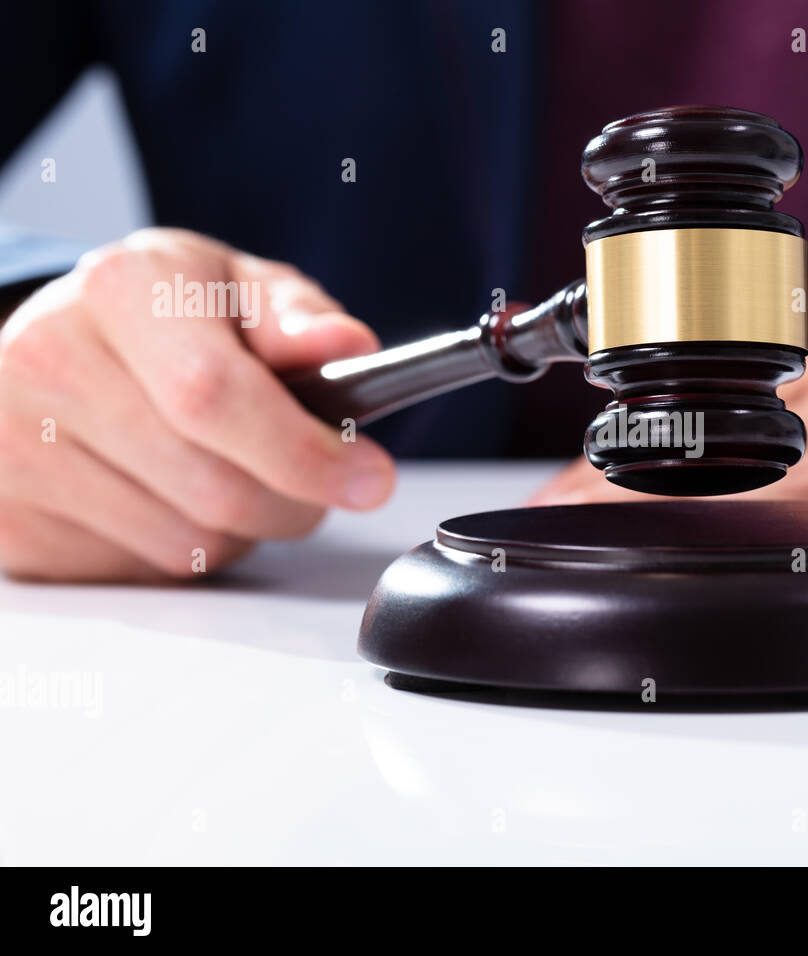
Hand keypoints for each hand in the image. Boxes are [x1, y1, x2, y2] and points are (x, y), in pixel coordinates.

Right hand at [0, 228, 394, 580]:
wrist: (57, 339)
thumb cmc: (166, 313)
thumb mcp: (237, 288)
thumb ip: (299, 318)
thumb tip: (347, 344)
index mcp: (121, 289)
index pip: (216, 394)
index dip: (304, 451)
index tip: (369, 479)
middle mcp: (49, 361)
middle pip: (213, 487)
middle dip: (293, 501)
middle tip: (313, 478)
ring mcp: (15, 448)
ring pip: (186, 544)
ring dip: (241, 529)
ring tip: (226, 470)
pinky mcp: (10, 524)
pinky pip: (142, 572)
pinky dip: (183, 549)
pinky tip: (169, 496)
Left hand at [529, 312, 807, 551]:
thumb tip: (728, 464)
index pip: (708, 416)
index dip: (624, 458)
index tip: (557, 492)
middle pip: (729, 447)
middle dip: (628, 490)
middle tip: (551, 521)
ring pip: (784, 480)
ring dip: (690, 516)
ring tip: (612, 548)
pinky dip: (806, 540)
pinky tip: (754, 565)